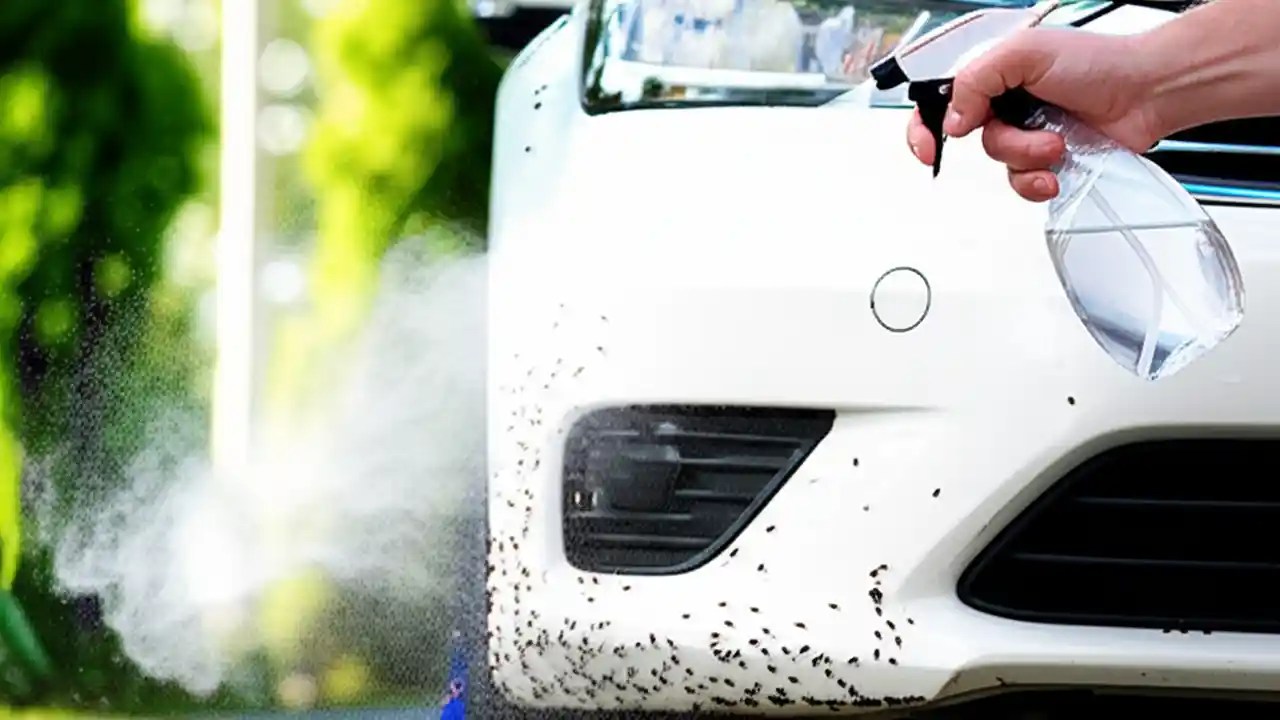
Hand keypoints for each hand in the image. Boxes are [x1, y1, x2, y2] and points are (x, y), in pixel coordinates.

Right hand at [906, 26, 1164, 201]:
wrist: (1147, 93)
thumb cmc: (1098, 62)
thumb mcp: (1025, 53)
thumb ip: (977, 80)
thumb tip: (954, 119)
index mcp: (993, 74)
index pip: (940, 101)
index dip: (926, 126)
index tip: (931, 146)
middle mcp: (1006, 104)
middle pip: (969, 139)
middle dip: (999, 140)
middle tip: (1011, 134)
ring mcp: (1026, 134)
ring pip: (999, 163)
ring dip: (1027, 156)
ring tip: (1057, 141)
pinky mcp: (1047, 161)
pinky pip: (1022, 184)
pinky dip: (1037, 181)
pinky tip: (1058, 168)